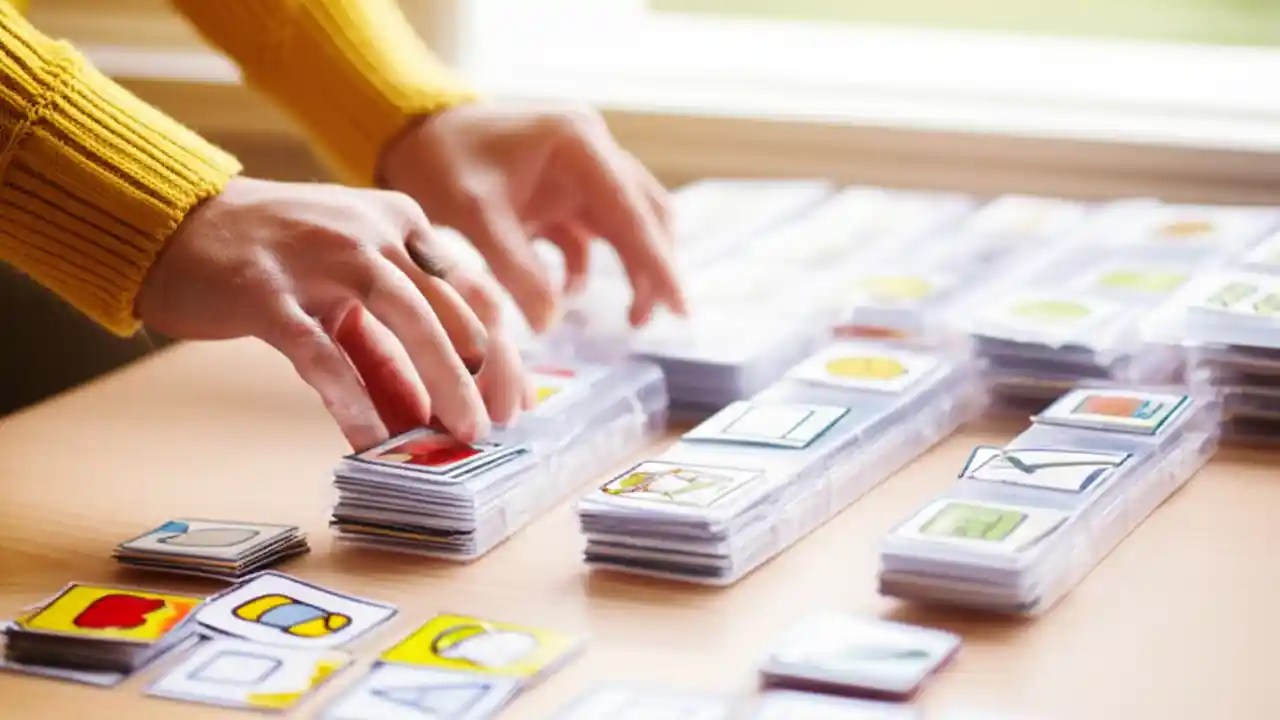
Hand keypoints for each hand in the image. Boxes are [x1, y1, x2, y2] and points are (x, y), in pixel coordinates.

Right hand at [136, 177, 531, 449]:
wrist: (177, 222)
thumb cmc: (275, 258)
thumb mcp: (345, 286)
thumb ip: (387, 344)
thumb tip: (429, 410)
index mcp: (401, 221)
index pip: (471, 288)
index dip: (499, 349)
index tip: (513, 401)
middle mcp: (370, 232)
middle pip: (447, 308)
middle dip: (479, 374)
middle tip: (493, 427)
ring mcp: (318, 258)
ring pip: (403, 321)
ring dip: (440, 382)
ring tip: (458, 434)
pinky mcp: (266, 293)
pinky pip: (321, 354)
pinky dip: (352, 399)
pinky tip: (373, 438)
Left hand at [378, 104, 685, 329]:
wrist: (406, 131)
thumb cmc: (437, 160)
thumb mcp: (473, 213)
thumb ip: (515, 267)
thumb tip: (550, 323)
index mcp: (579, 144)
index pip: (632, 212)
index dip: (658, 263)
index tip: (682, 308)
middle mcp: (591, 151)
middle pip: (644, 216)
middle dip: (653, 269)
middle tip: (654, 320)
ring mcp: (579, 171)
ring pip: (626, 225)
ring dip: (631, 268)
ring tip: (631, 317)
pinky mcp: (561, 191)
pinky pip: (592, 235)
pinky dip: (588, 267)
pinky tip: (567, 296)